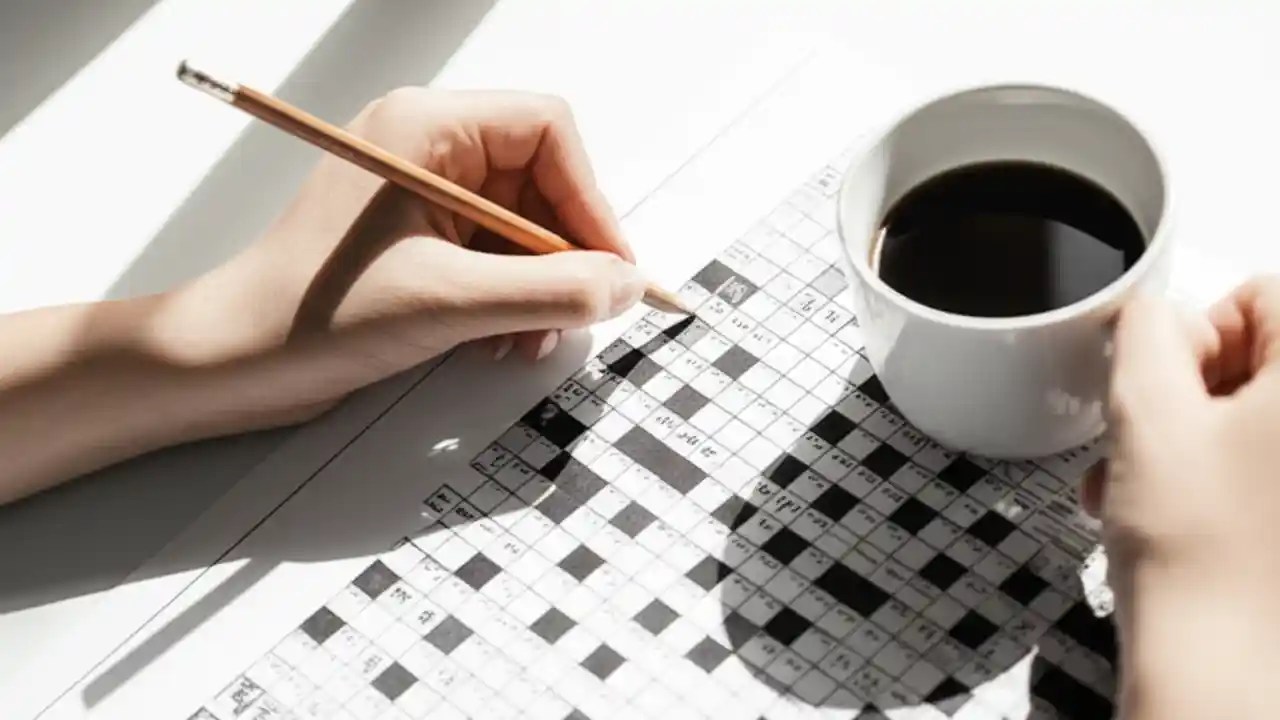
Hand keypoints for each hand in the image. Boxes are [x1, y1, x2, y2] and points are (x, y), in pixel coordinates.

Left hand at [0, 89, 644, 502]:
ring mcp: (422, 197)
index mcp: (426, 128)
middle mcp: (428, 150)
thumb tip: (626, 286)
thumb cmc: (316, 315)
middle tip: (575, 315)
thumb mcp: (449, 302)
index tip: (611, 270)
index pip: (548, 133)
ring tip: (526, 339)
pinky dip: (510, 301)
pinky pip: (494, 259)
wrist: (234, 363)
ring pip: (523, 229)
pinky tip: (499, 342)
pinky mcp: (417, 242)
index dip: (590, 201)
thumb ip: (552, 292)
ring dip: (539, 288)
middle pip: (542, 183)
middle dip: (563, 257)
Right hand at [1085, 275, 1279, 718]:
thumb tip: (1154, 312)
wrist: (1224, 673)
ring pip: (1258, 418)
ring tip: (1147, 487)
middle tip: (1151, 444)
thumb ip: (1143, 330)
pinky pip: (1266, 468)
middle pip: (1264, 357)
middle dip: (1189, 393)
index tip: (1166, 389)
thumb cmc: (1200, 557)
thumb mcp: (1144, 412)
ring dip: (1192, 439)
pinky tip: (1176, 514)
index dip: (1197, 333)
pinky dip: (1220, 478)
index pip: (1263, 293)